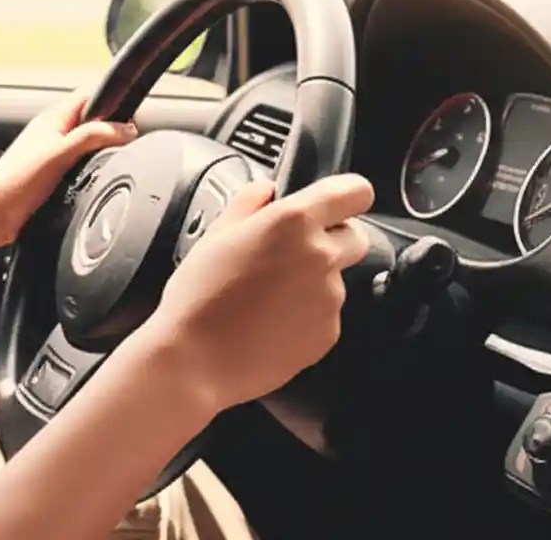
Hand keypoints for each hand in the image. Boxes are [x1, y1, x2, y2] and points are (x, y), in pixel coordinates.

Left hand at [0, 91, 137, 250]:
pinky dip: (91, 171)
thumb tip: (125, 129)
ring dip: (101, 152)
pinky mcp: (51, 178)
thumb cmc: (13, 185)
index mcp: (52, 119)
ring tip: (110, 162)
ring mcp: (51, 156)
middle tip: (124, 145)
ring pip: (87, 145)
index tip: (130, 119)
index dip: (112, 101)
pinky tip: (93, 181)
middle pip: (92, 121)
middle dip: (111, 129)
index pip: (89, 96)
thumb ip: (92, 137)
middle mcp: (52, 134)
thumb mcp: (59, 154)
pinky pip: (80, 166)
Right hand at [136, 174, 373, 413]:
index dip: (347, 195)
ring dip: (311, 282)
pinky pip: (325, 315)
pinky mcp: (328, 333)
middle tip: (287, 256)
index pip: (354, 192)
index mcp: (292, 222)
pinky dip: (305, 316)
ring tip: (265, 298)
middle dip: (329, 241)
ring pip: (335, 279)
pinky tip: (269, 322)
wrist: (196, 360)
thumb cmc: (198, 299)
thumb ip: (248, 202)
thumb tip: (265, 190)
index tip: (337, 203)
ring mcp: (329, 298)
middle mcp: (320, 256)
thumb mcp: (214, 235)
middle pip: (353, 237)